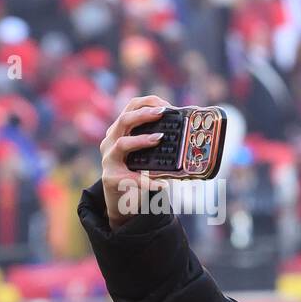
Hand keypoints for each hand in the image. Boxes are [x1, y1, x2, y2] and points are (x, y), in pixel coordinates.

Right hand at [99, 95, 171, 228]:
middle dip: (143, 115)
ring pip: (122, 144)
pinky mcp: (111, 178)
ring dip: (142, 140)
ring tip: (159, 138)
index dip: (147, 103)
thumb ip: (158, 142)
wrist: (119, 199)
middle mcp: (111, 141)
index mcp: (120, 131)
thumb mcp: (144, 152)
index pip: (130, 107)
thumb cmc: (136, 171)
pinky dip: (148, 182)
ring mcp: (109, 159)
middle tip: (162, 113)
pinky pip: (130, 179)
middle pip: (123, 120)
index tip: (166, 106)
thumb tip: (191, 135)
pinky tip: (163, 185)